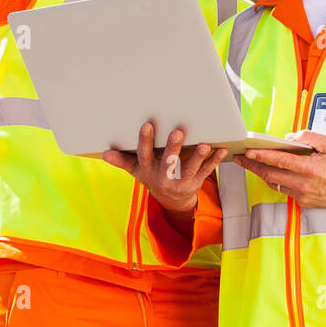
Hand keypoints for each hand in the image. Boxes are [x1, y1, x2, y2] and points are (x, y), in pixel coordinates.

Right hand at [101, 121, 227, 215]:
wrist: (172, 201)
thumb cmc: (153, 176)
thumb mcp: (137, 170)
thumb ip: (122, 161)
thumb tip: (104, 153)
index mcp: (148, 170)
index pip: (144, 155)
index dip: (145, 141)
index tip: (147, 125)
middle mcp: (164, 177)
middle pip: (168, 162)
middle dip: (173, 148)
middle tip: (178, 132)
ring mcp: (181, 181)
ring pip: (190, 168)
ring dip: (198, 157)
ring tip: (204, 145)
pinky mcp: (196, 183)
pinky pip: (206, 172)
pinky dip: (214, 161)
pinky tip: (221, 150)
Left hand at [234, 130, 325, 211]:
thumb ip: (308, 137)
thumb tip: (289, 138)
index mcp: (310, 168)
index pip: (279, 160)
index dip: (260, 155)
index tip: (247, 151)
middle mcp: (304, 184)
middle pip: (270, 175)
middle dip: (252, 166)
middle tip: (239, 158)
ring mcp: (303, 195)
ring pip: (275, 184)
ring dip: (261, 174)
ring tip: (250, 164)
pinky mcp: (303, 202)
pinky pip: (284, 190)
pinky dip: (275, 180)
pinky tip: (270, 172)